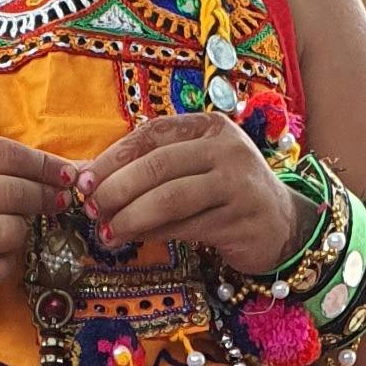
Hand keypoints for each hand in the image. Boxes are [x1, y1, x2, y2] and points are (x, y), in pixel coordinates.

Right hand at [0, 132, 68, 300]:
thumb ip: (8, 164)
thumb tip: (71, 171)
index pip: (5, 155)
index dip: (44, 165)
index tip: (67, 176)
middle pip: (11, 194)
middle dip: (43, 197)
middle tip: (56, 202)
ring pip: (10, 233)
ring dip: (20, 233)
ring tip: (8, 231)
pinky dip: (6, 264)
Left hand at [83, 112, 295, 277]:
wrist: (282, 225)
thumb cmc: (225, 192)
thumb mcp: (194, 166)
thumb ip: (149, 166)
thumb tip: (85, 178)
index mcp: (210, 126)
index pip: (152, 134)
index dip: (113, 157)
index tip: (83, 180)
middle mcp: (228, 150)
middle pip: (158, 166)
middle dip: (116, 189)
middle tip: (91, 209)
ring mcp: (238, 186)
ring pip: (170, 199)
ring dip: (130, 218)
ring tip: (107, 232)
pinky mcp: (240, 222)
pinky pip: (185, 228)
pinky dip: (153, 234)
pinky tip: (134, 239)